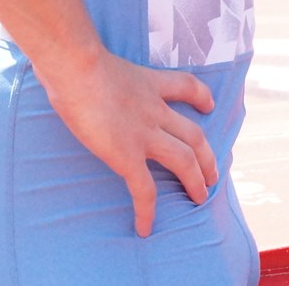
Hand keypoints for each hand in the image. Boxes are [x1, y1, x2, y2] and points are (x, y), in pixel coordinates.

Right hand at [36, 48, 218, 236]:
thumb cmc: (77, 61)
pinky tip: (145, 228)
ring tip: (201, 198)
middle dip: (208, 156)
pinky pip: (143, 190)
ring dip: (196, 180)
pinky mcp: (127, 156)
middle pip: (194, 134)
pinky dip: (147, 211)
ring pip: (184, 160)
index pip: (187, 87)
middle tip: (215, 173)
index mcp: (150, 84)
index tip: (209, 106)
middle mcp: (155, 110)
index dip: (202, 97)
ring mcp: (145, 134)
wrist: (78, 68)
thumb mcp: (98, 60)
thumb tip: (74, 67)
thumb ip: (97, 69)